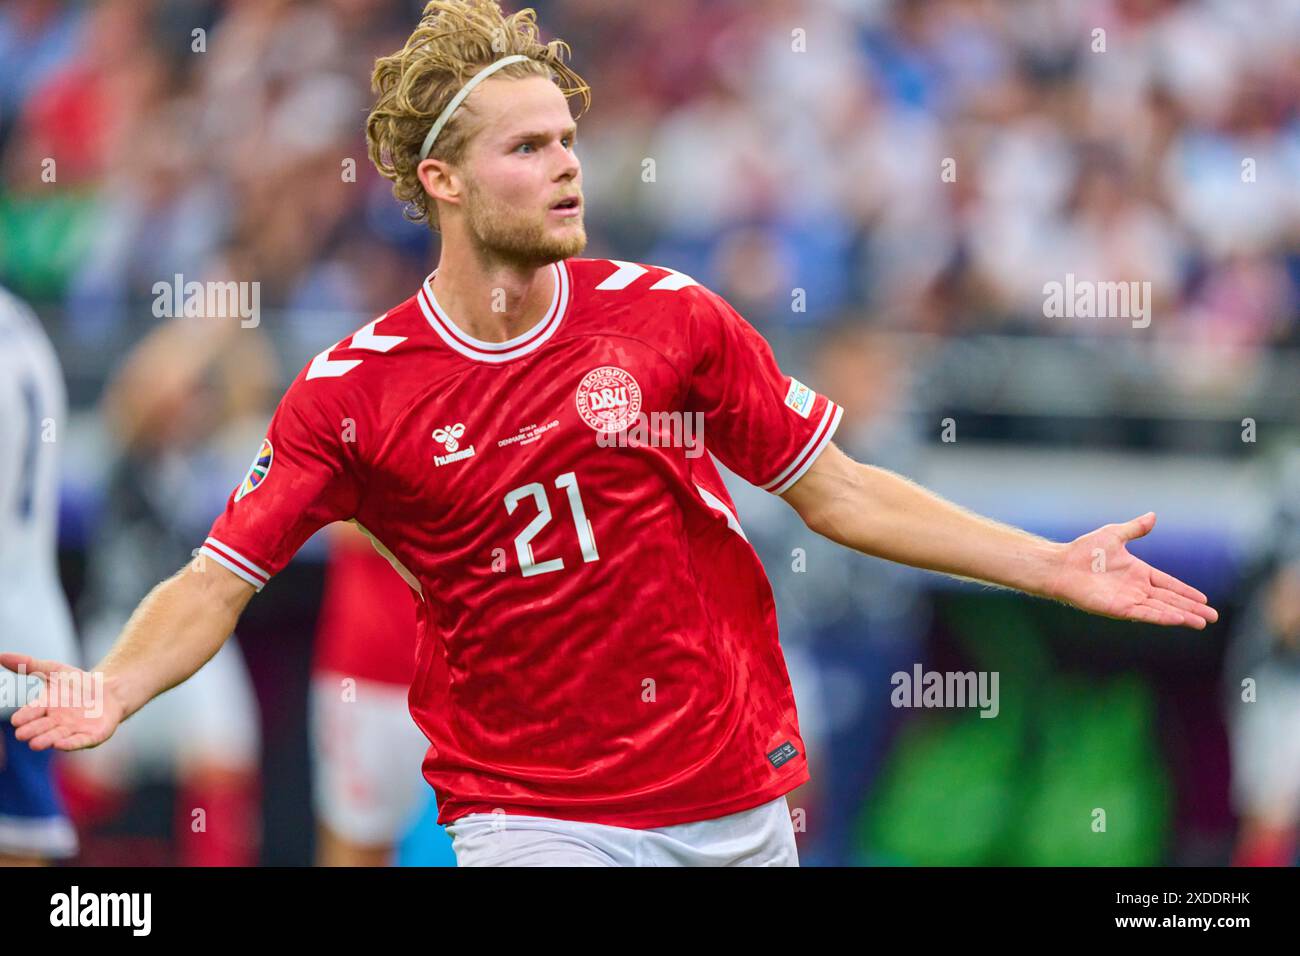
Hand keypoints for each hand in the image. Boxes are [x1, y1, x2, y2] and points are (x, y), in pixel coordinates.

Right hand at [0, 653, 123, 750]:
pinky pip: (78, 742)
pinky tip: (60, 744)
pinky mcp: (90, 736)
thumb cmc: (77, 683)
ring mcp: (71, 731)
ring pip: (55, 737)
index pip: (30, 713)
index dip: (24, 716)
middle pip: (40, 728)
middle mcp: (54, 722)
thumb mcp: (55, 670)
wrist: (109, 691)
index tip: (17, 720)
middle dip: (31, 731)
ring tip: (34, 744)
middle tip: (22, 734)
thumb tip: (1, 655)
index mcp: (44, 708)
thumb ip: (30, 665)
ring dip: (45, 740)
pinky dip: (69, 744)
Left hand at [1045, 513, 1218, 628]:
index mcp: (1137, 572)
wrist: (1062, 565)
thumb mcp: (1114, 534)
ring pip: (1162, 609)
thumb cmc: (1083, 551)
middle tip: (1212, 617)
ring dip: (1182, 615)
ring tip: (1202, 622)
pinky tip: (1179, 619)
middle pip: (1170, 599)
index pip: (1168, 583)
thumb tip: (1153, 515)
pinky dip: (1163, 616)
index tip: (1204, 599)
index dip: (1186, 591)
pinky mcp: (1119, 608)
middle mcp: (1136, 588)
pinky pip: (1146, 613)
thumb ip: (1135, 529)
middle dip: (1191, 608)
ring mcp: (1129, 599)